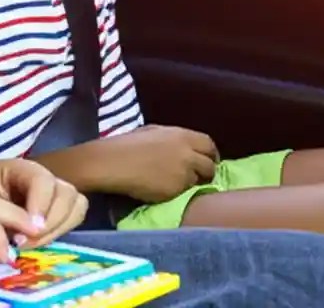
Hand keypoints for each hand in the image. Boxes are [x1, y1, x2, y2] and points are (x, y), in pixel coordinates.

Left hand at [0, 159, 87, 246]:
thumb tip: (18, 235)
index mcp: (23, 168)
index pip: (43, 181)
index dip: (40, 205)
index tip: (30, 229)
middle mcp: (45, 176)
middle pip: (67, 194)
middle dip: (51, 223)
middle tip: (25, 241)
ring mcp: (56, 190)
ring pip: (76, 206)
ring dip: (58, 229)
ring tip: (31, 243)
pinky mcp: (60, 206)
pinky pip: (74, 217)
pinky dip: (61, 231)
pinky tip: (38, 241)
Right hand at [98, 125, 219, 203]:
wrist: (112, 163)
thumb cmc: (127, 145)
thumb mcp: (154, 132)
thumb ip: (173, 139)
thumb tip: (184, 146)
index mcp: (182, 135)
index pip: (209, 144)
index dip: (210, 154)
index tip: (208, 160)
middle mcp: (187, 153)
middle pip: (210, 165)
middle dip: (208, 171)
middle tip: (201, 177)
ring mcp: (183, 172)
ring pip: (198, 180)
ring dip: (192, 182)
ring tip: (178, 183)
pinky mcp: (175, 190)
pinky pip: (184, 191)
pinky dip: (179, 190)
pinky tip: (165, 188)